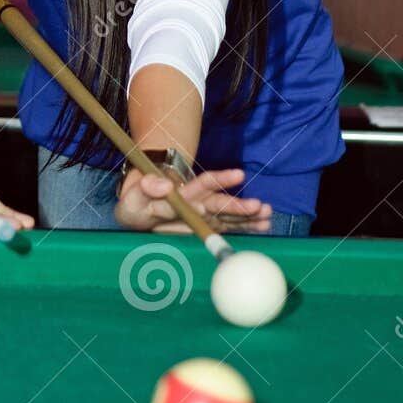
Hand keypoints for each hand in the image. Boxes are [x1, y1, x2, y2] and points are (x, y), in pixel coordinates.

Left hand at [115, 165, 271, 234]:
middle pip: (221, 202)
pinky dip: (246, 227)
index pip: (204, 183)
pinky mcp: (208, 227)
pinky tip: (264, 226)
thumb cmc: (137, 204)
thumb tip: (163, 184)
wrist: (139, 213)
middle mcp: (198, 202)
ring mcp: (205, 215)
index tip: (238, 174)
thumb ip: (147, 189)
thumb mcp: (134, 197)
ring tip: (268, 215)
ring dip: (249, 216)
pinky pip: (230, 228)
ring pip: (230, 215)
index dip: (221, 179)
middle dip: (240, 205)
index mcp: (182, 193)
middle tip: (260, 205)